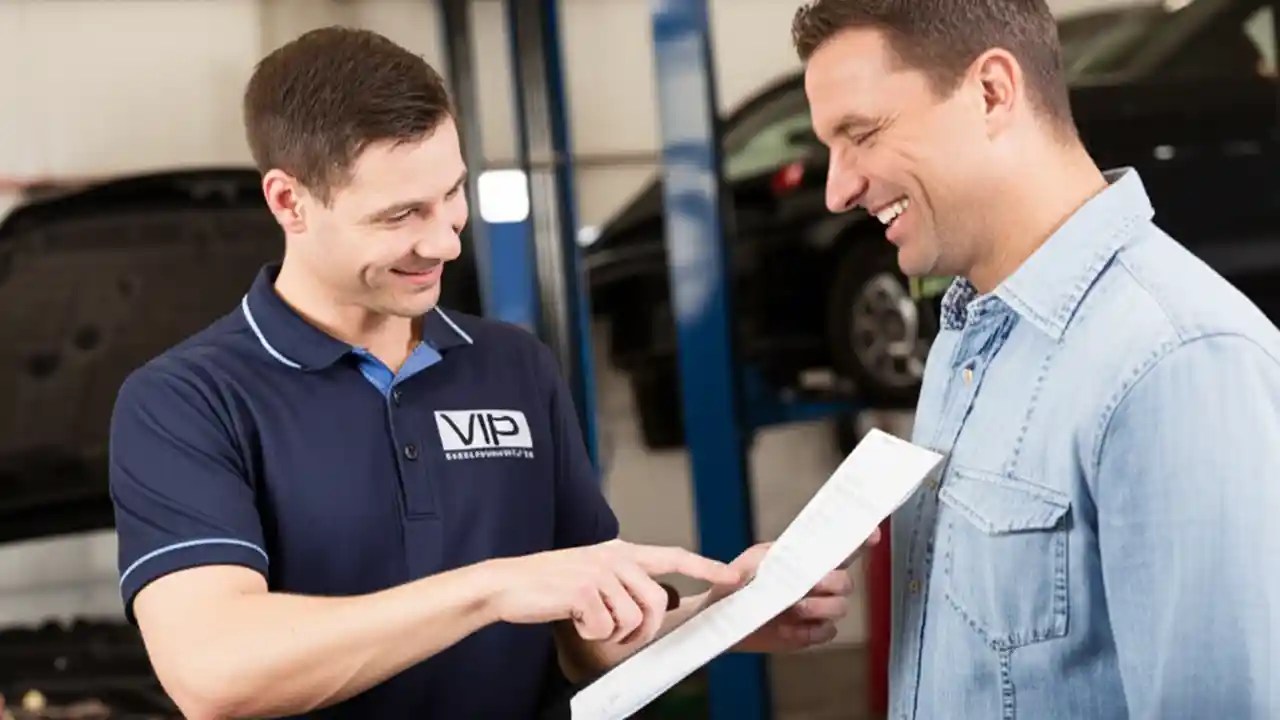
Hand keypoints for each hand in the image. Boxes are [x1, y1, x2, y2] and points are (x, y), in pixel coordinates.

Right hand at [486, 539, 740, 645]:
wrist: (508, 584)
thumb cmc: (550, 585)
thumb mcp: (592, 573)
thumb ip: (623, 583)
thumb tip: (654, 607)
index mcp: (620, 551)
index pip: (673, 556)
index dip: (706, 567)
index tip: (733, 576)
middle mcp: (615, 557)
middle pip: (657, 602)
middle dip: (644, 629)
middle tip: (620, 634)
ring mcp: (600, 571)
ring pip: (632, 619)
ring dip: (613, 633)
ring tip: (589, 621)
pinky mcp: (584, 590)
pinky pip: (606, 628)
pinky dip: (591, 634)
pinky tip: (574, 619)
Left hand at [714, 527, 880, 652]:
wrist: (722, 619)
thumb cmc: (734, 585)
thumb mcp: (745, 565)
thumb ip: (759, 559)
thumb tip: (771, 560)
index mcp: (805, 560)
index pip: (839, 549)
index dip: (860, 541)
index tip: (872, 535)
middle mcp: (815, 583)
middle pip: (846, 581)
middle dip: (831, 583)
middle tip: (808, 586)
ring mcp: (816, 608)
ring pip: (841, 606)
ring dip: (820, 607)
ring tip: (794, 608)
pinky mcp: (810, 632)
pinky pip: (827, 632)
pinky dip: (811, 631)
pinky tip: (788, 628)